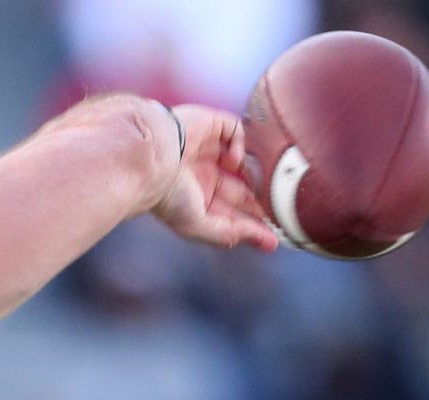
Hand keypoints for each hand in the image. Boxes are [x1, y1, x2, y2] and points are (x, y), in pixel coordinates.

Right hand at [150, 104, 280, 252]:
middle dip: (262, 198)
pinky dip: (240, 144)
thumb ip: (232, 234)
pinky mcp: (212, 126)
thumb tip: (269, 244)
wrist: (150, 158)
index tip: (277, 231)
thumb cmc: (167, 195)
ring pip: (246, 160)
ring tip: (258, 182)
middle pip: (246, 188)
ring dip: (254, 171)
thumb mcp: (199, 225)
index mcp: (201, 199)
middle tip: (278, 206)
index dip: (255, 220)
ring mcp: (211, 150)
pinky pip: (237, 131)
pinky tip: (232, 159)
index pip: (236, 211)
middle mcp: (207, 174)